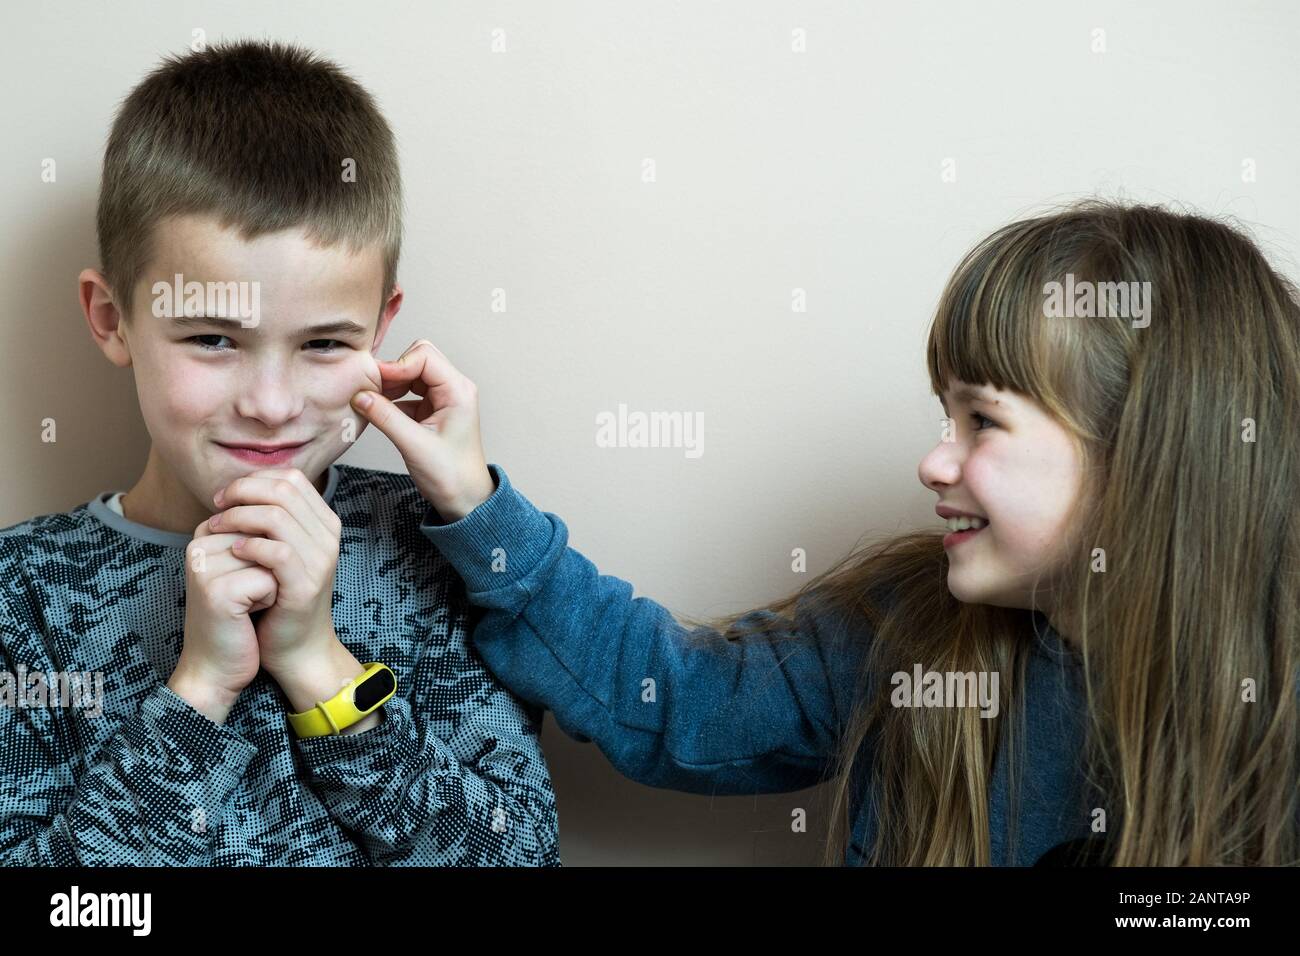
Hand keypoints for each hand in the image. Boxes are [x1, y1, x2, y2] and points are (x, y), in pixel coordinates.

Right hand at [174, 519, 278, 721]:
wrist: (219, 667)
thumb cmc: (241, 617)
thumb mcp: (252, 566)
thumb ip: (262, 532)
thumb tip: (292, 499)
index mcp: (207, 532)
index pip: (266, 516)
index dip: (276, 551)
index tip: (251, 579)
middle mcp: (200, 543)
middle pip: (270, 534)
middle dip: (277, 564)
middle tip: (253, 593)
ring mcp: (204, 565)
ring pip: (273, 553)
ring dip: (275, 581)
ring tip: (249, 603)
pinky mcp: (215, 589)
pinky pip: (268, 579)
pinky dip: (269, 599)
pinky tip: (247, 616)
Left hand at [202, 467, 341, 677]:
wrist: (297, 647)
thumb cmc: (280, 598)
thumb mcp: (281, 551)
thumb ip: (272, 521)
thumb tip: (240, 488)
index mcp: (324, 523)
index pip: (290, 478)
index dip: (253, 480)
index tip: (225, 498)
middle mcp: (328, 537)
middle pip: (284, 490)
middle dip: (242, 492)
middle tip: (216, 508)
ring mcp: (321, 560)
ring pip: (277, 515)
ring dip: (239, 517)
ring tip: (217, 529)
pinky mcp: (306, 584)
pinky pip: (277, 551)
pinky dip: (250, 546)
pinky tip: (233, 551)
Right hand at [349, 339, 495, 521]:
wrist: (466, 500)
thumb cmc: (451, 476)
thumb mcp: (414, 445)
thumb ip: (385, 417)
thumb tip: (359, 396)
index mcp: (458, 391)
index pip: (423, 356)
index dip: (396, 365)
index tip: (374, 382)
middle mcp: (453, 389)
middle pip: (417, 359)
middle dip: (392, 372)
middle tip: (370, 390)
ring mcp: (443, 400)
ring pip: (411, 375)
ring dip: (390, 385)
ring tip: (370, 402)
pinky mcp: (432, 411)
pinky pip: (408, 393)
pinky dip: (392, 399)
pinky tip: (378, 412)